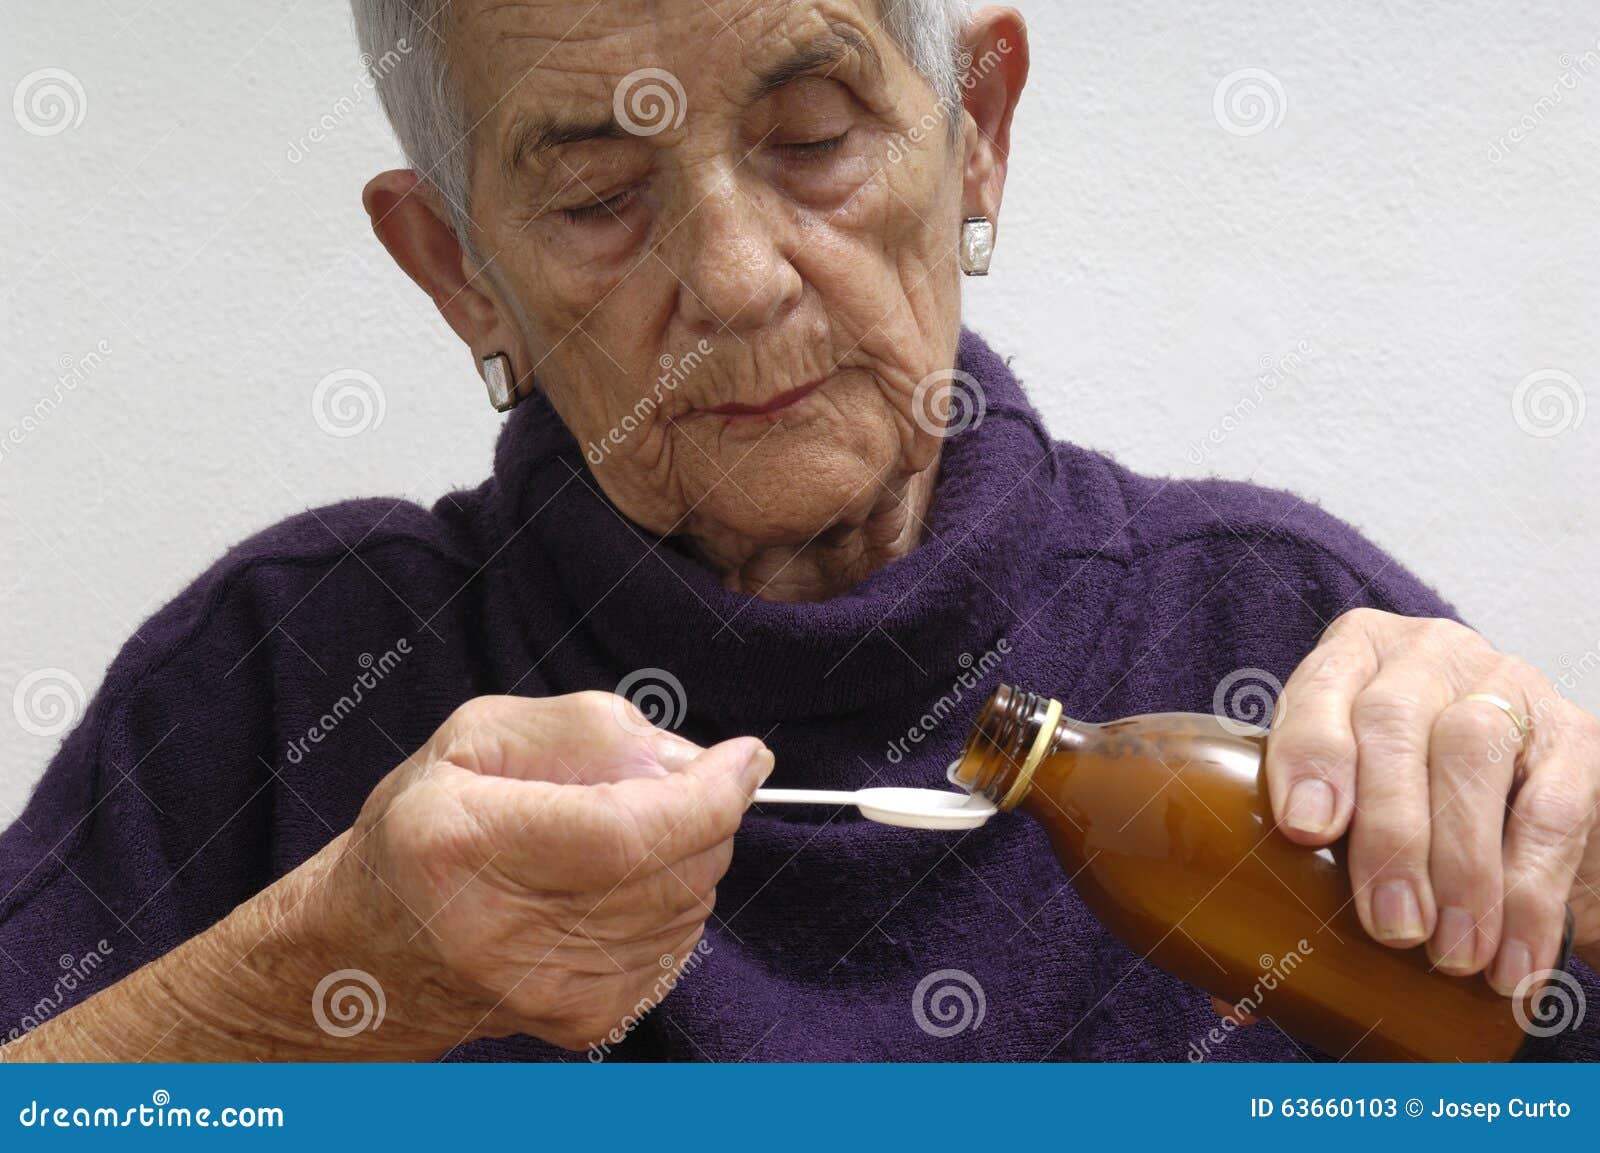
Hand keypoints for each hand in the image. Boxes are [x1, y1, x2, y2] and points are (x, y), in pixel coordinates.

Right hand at [341, 691, 771, 1050]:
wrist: (374, 949)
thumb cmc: (426, 826)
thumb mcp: (480, 735)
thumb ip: (594, 729)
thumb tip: (699, 762)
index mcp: (466, 843)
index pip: (630, 832)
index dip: (710, 793)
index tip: (746, 757)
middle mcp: (504, 932)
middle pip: (675, 868)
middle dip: (701, 810)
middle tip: (659, 784)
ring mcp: (548, 990)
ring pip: (691, 904)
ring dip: (686, 854)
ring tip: (615, 835)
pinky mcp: (584, 1022)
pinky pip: (681, 943)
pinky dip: (672, 900)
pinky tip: (614, 886)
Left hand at [1263, 609, 1599, 993]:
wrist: (1521, 783)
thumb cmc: (1401, 794)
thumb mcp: (1345, 800)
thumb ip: (1292, 872)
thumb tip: (1229, 1000)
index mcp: (1351, 658)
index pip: (1319, 687)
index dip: (1310, 753)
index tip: (1305, 830)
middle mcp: (1426, 657)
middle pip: (1396, 724)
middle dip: (1390, 831)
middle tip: (1391, 928)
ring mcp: (1505, 687)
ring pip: (1474, 754)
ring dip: (1461, 866)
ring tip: (1449, 956)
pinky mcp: (1577, 738)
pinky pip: (1552, 811)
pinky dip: (1529, 894)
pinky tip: (1511, 960)